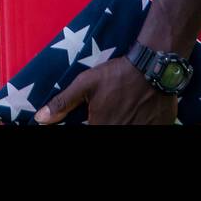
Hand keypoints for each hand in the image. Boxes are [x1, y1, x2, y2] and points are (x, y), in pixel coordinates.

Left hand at [35, 57, 176, 124]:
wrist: (153, 68)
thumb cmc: (116, 75)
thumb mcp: (85, 84)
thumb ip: (62, 103)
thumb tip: (40, 119)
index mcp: (102, 126)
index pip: (91, 132)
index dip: (92, 123)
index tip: (95, 117)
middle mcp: (121, 132)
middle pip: (109, 131)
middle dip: (107, 121)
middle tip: (112, 109)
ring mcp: (141, 131)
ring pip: (126, 131)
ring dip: (122, 122)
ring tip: (124, 109)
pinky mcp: (159, 128)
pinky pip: (146, 130)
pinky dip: (139, 122)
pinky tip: (137, 113)